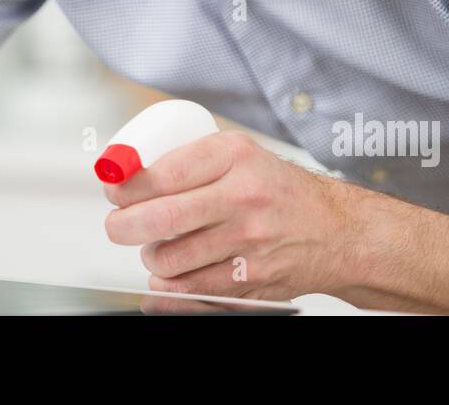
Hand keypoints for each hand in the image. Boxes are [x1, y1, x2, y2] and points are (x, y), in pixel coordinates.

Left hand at [103, 131, 352, 303]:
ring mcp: (249, 243)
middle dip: (123, 226)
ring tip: (159, 248)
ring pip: (171, 261)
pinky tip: (171, 277)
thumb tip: (124, 174)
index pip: (163, 173)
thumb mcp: (238, 155)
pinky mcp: (251, 281)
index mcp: (235, 157)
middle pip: (161, 218)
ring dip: (152, 258)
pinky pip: (192, 293)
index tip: (114, 191)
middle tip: (117, 226)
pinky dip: (170, 289)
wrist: (335, 230)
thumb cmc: (277, 190)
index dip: (126, 187)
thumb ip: (187, 161)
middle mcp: (243, 197)